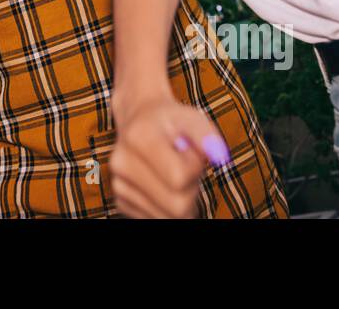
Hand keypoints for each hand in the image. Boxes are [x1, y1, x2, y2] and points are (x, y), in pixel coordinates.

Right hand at [110, 93, 228, 218]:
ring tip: (174, 174)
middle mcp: (121, 163)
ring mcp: (118, 184)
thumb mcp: (192, 118)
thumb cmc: (171, 121)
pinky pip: (157, 219)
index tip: (191, 151)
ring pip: (168, 217)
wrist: (140, 120)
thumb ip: (208, 135)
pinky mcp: (121, 200)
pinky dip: (167, 207)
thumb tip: (220, 158)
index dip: (196, 168)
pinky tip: (163, 183)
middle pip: (176, 206)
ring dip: (181, 199)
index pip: (179, 177)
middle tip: (187, 168)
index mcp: (138, 136)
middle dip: (191, 191)